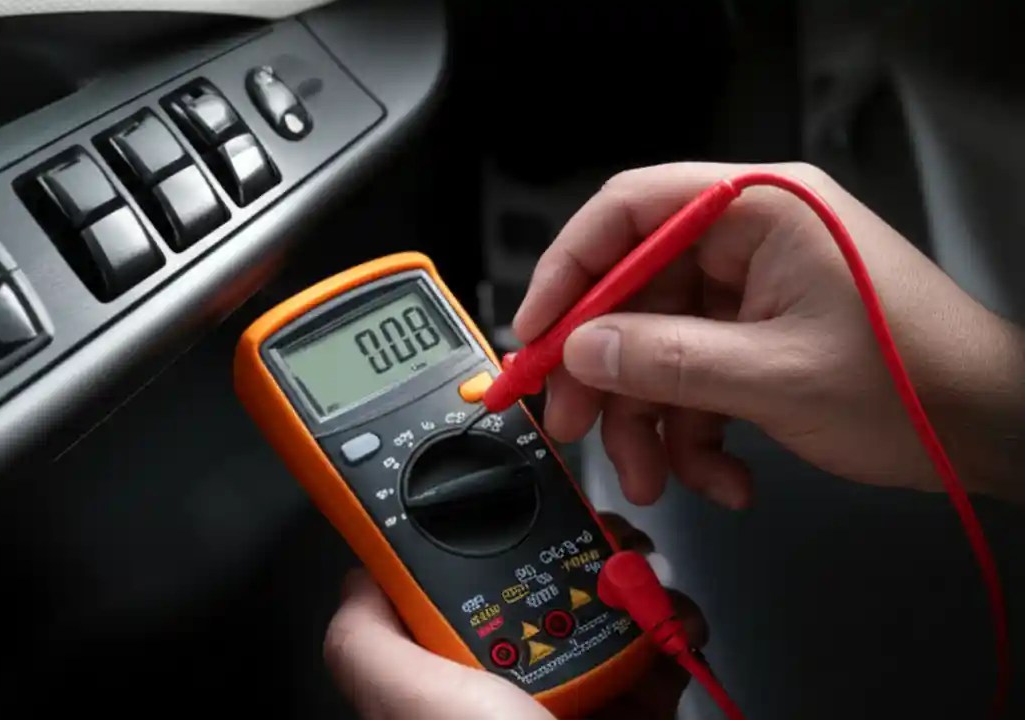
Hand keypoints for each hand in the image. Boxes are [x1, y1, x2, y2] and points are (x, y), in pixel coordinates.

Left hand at [323, 515, 706, 719]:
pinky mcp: (632, 716)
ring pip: (606, 610)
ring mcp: (573, 702)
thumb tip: (356, 579)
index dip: (487, 538)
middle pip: (543, 586)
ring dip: (636, 580)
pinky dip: (674, 628)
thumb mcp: (408, 699)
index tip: (519, 502)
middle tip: (605, 534)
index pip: (459, 589)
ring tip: (647, 576)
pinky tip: (674, 622)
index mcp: (447, 682)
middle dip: (580, 548)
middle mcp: (507, 690)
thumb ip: (365, 641)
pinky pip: (657, 654)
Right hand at [514, 162, 1024, 505]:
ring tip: (654, 478)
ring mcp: (754, 288)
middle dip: (604, 370)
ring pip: (657, 345)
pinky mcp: (759, 334)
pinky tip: (719, 475)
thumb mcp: (775, 377)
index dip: (567, 271)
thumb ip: (664, 359)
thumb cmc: (919, 381)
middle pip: (633, 290)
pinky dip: (693, 431)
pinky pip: (694, 374)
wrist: (993, 429)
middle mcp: (750, 237)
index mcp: (759, 210)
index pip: (629, 212)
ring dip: (649, 419)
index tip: (534, 335)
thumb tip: (578, 350)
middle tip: (574, 422)